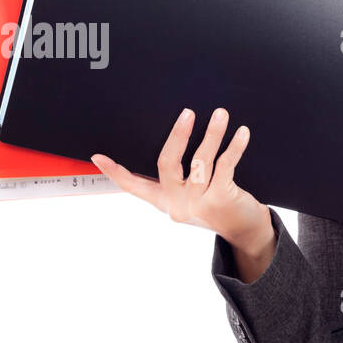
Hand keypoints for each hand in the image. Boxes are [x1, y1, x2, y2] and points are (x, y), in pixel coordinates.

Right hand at [89, 107, 271, 253]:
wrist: (245, 230)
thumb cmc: (217, 205)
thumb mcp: (191, 196)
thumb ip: (178, 178)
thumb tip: (175, 140)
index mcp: (164, 202)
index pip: (134, 186)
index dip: (115, 172)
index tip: (97, 157)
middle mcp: (177, 204)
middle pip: (167, 163)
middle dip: (177, 135)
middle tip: (187, 113)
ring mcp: (198, 203)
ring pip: (201, 160)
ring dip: (212, 133)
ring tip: (220, 114)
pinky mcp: (221, 199)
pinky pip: (226, 165)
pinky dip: (234, 146)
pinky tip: (241, 133)